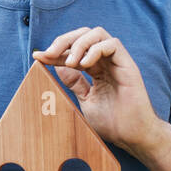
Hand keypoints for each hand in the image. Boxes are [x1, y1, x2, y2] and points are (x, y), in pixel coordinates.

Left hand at [33, 26, 162, 155]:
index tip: (38, 57)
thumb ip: (75, 83)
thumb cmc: (113, 123)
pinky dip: (95, 49)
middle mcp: (107, 62)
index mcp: (97, 69)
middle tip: (51, 53)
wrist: (132, 137)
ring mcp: (118, 62)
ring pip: (97, 34)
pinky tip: (84, 65)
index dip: (55, 51)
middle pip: (84, 35)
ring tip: (71, 62)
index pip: (73, 51)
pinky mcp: (128, 65)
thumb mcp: (86, 101)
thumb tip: (58, 67)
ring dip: (79, 44)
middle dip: (64, 40)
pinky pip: (112, 44)